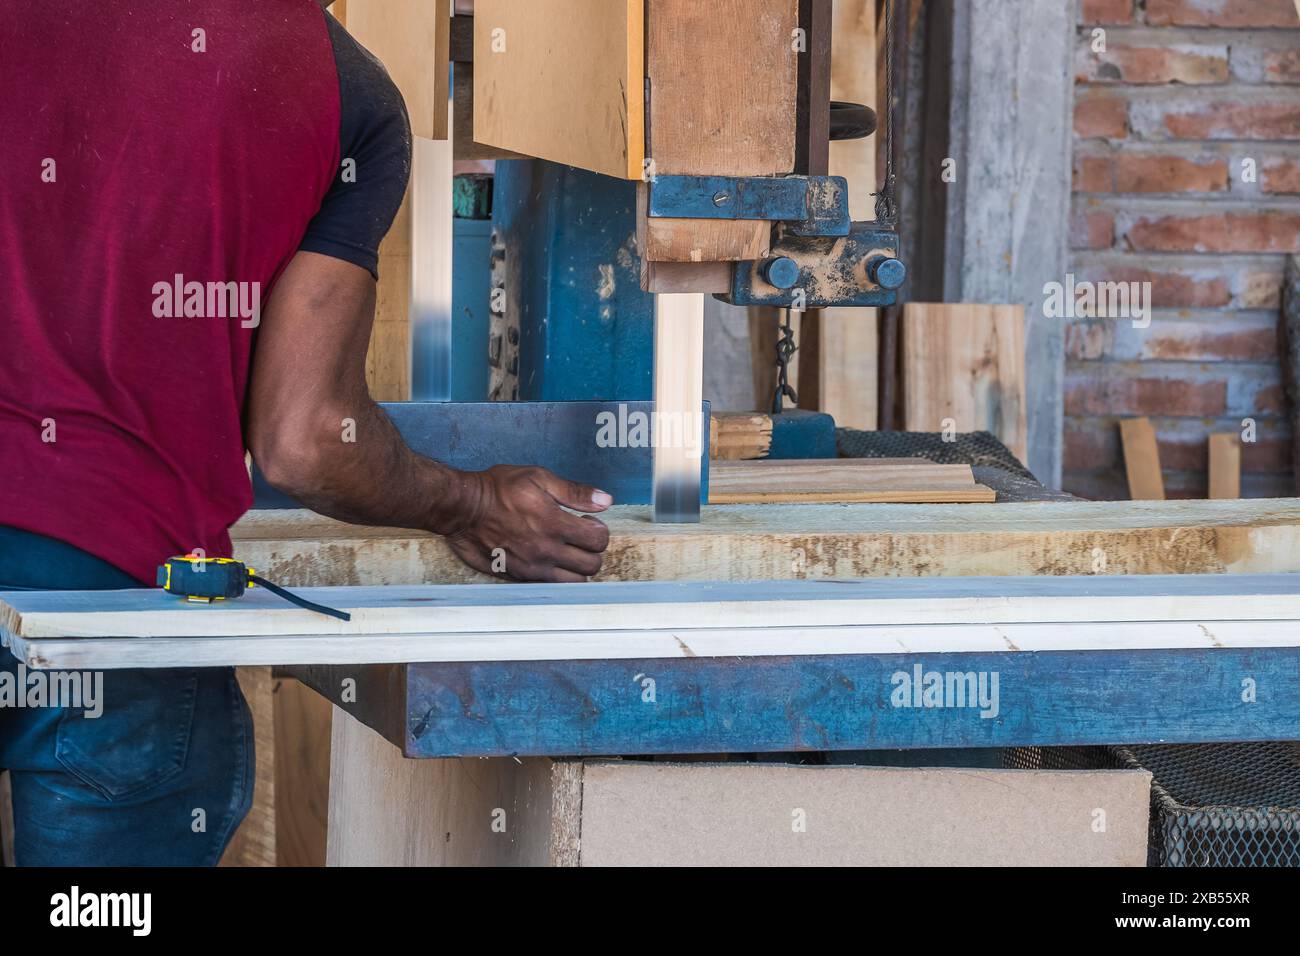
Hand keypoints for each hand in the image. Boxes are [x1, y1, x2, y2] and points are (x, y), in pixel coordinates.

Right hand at [446, 465, 612, 582]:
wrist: (463, 508)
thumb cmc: (498, 489)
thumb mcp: (538, 478)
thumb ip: (574, 491)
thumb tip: (605, 500)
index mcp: (555, 525)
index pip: (599, 540)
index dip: (598, 529)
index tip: (585, 521)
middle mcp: (546, 551)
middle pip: (592, 565)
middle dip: (591, 550)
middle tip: (578, 537)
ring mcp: (532, 568)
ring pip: (574, 582)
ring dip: (577, 567)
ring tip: (566, 550)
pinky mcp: (519, 576)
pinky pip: (550, 586)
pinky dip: (557, 576)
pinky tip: (548, 559)